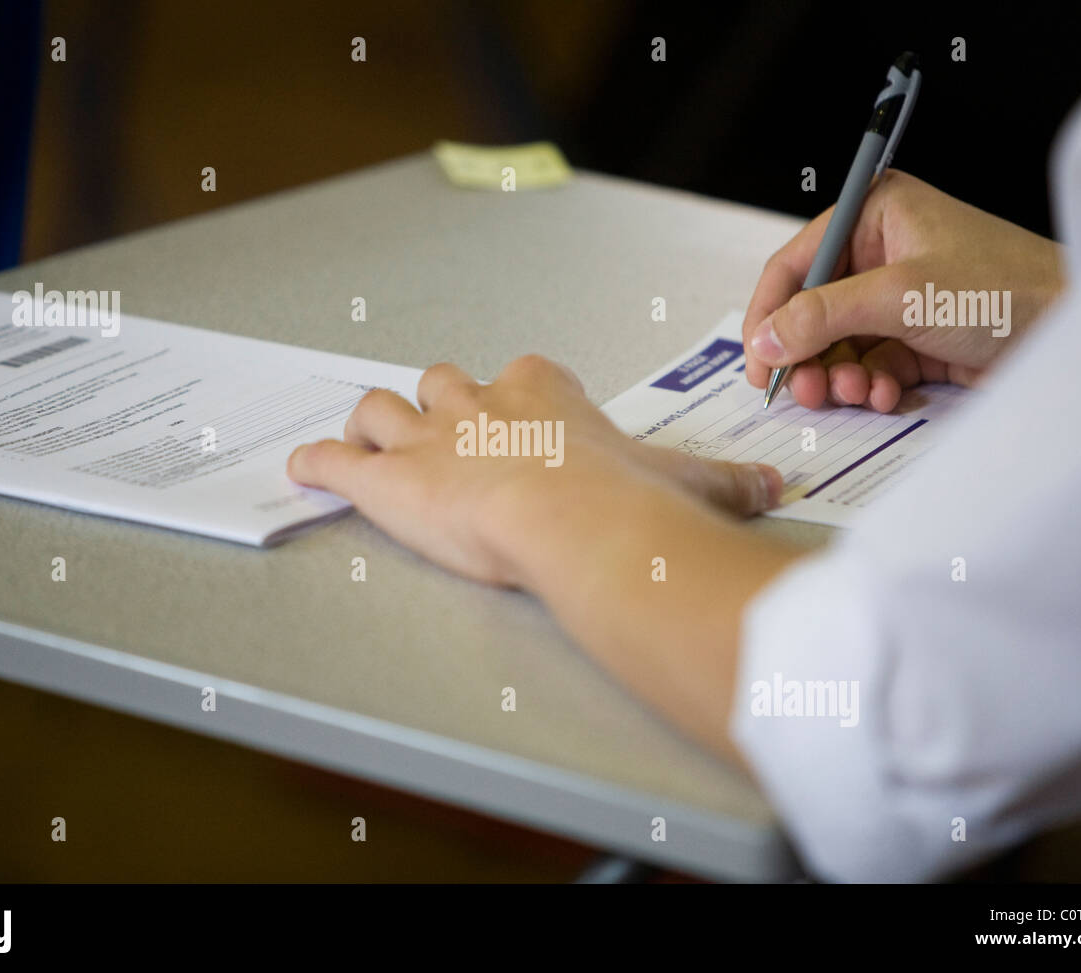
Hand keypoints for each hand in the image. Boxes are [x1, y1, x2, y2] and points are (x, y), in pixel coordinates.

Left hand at [287, 355, 781, 586]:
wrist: (571, 520)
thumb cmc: (621, 495)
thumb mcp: (684, 482)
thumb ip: (724, 484)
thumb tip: (774, 490)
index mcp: (542, 392)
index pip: (517, 372)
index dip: (510, 394)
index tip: (515, 412)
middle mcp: (479, 403)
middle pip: (441, 382)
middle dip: (437, 403)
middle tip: (439, 429)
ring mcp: (428, 438)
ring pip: (382, 409)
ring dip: (375, 425)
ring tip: (370, 441)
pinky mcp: (388, 480)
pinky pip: (337, 461)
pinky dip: (319, 466)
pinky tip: (306, 471)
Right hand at [743, 170, 1065, 411]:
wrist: (1076, 329)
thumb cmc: (1007, 288)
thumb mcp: (901, 297)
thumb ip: (822, 317)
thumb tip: (765, 340)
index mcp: (875, 214)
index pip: (796, 265)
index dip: (769, 315)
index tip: (758, 361)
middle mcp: (883, 253)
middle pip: (813, 312)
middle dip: (807, 356)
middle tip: (803, 391)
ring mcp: (901, 298)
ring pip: (838, 346)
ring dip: (838, 377)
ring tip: (853, 393)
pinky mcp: (918, 338)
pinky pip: (869, 366)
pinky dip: (869, 387)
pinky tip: (886, 395)